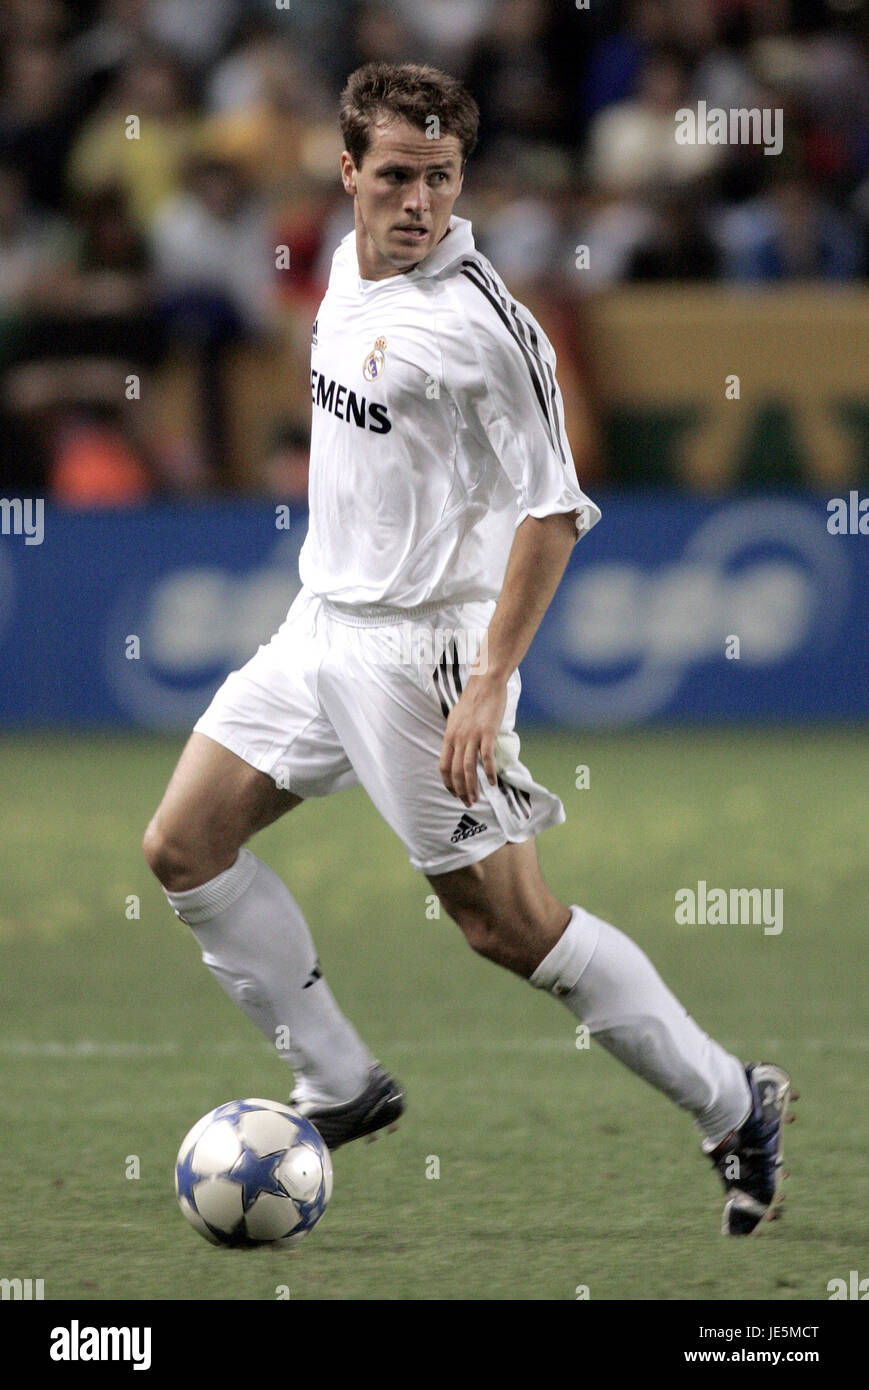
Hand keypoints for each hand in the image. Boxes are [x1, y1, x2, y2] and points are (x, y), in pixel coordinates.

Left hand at [439, 671, 507, 806]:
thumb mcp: (456, 718)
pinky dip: (488, 773)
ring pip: (468, 769)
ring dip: (472, 787)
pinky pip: (486, 758)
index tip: (454, 793)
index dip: (448, 783)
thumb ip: (455, 734)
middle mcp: (458, 738)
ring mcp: (472, 736)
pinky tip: (493, 783)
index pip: (443, 766)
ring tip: (476, 799)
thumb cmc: (473, 699)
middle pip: (455, 772)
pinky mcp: (487, 733)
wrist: (485, 683)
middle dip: (460, 791)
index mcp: (449, 736)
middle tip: (467, 803)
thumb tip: (456, 747)